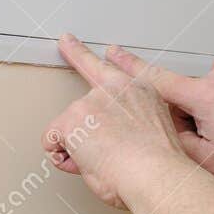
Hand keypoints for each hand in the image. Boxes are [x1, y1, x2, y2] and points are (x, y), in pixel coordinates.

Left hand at [42, 34, 191, 208]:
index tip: (67, 40)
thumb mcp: (152, 133)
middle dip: (83, 127)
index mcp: (139, 91)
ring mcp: (90, 101)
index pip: (106, 66)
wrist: (156, 173)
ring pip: (70, 130)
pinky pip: (52, 143)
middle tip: (102, 149)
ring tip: (108, 161)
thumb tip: (108, 142)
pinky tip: (88, 162)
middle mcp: (114, 89)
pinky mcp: (72, 118)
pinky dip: (64, 158)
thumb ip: (127, 125)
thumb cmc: (160, 163)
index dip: (81, 52)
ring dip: (81, 148)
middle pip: (82, 106)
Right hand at [102, 46, 213, 184]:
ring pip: (207, 91)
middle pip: (185, 93)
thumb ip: (173, 142)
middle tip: (212, 137)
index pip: (154, 78)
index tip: (111, 52)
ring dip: (211, 109)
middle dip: (188, 115)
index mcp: (203, 96)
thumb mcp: (207, 161)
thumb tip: (157, 129)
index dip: (128, 67)